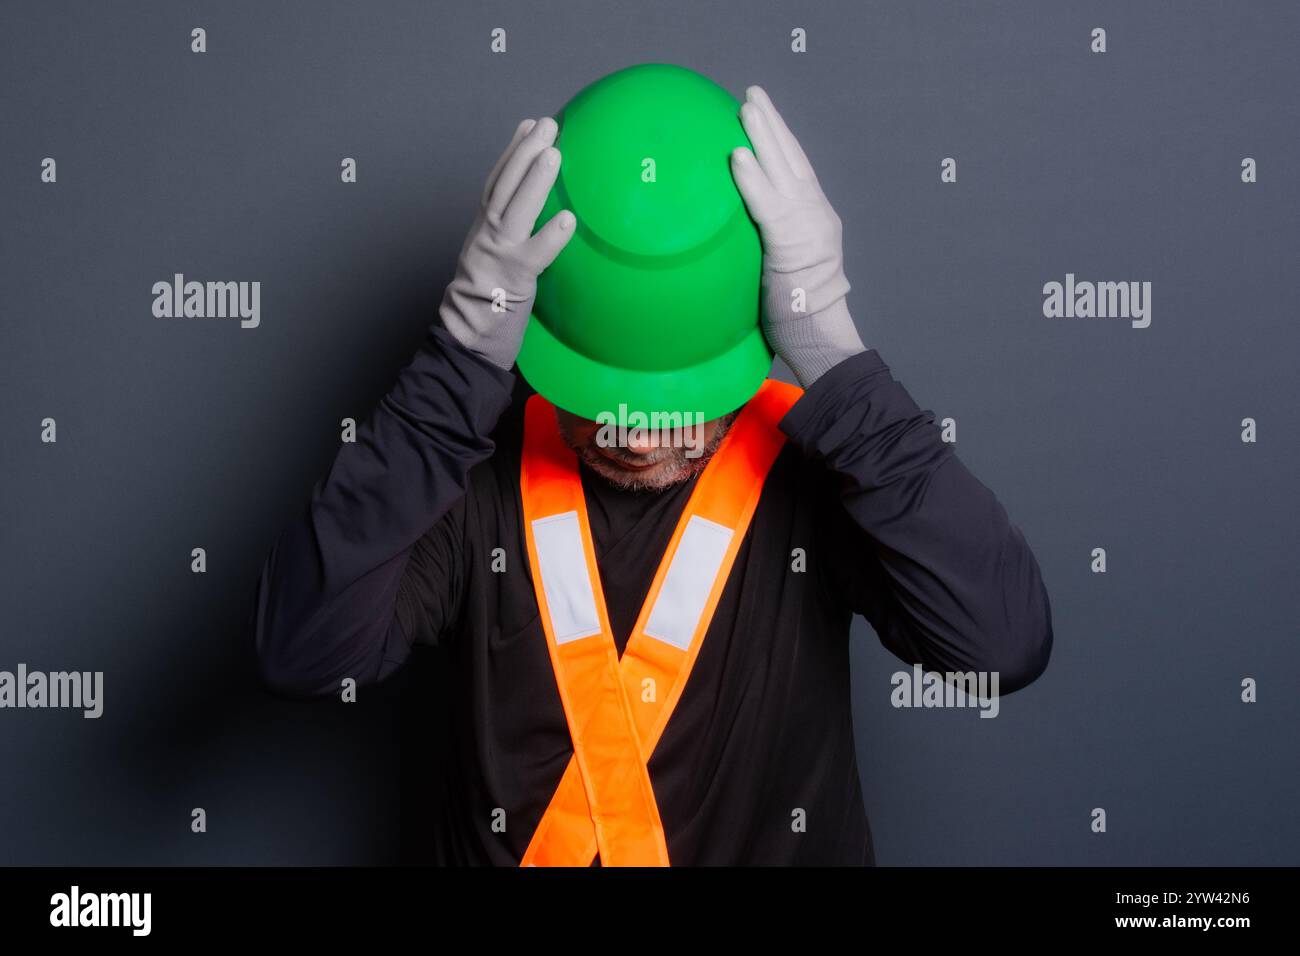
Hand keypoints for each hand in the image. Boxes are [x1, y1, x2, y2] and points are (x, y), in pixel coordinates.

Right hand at [438, 116, 576, 369]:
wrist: (467, 331)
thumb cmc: (488, 294)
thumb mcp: (493, 253)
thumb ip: (508, 228)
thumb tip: (530, 205)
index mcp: (483, 226)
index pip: (496, 180)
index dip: (511, 151)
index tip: (528, 125)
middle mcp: (488, 233)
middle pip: (505, 185)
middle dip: (525, 151)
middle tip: (547, 124)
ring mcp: (499, 253)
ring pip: (515, 209)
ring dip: (535, 179)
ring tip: (554, 153)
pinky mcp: (514, 277)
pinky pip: (535, 254)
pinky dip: (551, 236)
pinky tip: (567, 218)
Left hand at [730, 86, 865, 385]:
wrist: (820, 338)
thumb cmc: (798, 316)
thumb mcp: (785, 271)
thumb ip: (773, 246)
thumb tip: (746, 239)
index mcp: (817, 221)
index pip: (798, 172)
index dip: (781, 143)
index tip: (763, 116)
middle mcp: (817, 216)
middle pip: (794, 160)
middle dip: (773, 125)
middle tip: (752, 95)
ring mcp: (807, 227)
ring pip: (784, 171)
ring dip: (763, 136)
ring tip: (744, 108)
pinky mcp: (791, 243)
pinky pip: (767, 204)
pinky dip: (752, 179)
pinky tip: (737, 155)